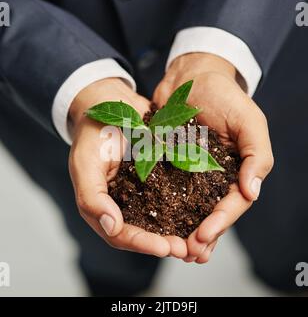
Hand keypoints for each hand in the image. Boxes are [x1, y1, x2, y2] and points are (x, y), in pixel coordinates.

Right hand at [68, 78, 187, 257]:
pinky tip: (204, 213)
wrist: (112, 104)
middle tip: (189, 250)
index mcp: (104, 206)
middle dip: (167, 244)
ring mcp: (144, 192)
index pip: (121, 234)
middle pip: (146, 233)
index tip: (166, 247)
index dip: (143, 244)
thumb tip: (112, 227)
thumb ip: (92, 197)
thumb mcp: (85, 163)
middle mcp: (125, 204)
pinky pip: (174, 195)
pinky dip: (188, 207)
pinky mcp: (160, 178)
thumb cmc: (94, 133)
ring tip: (201, 239)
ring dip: (181, 231)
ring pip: (163, 220)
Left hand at [153, 53, 273, 262]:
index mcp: (237, 170)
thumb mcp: (249, 121)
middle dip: (202, 235)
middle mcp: (215, 176)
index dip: (220, 222)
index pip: (232, 203)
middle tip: (189, 254)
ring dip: (184, 230)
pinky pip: (167, 190)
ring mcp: (192, 172)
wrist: (191, 78)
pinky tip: (157, 223)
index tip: (203, 236)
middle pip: (211, 212)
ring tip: (176, 250)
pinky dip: (165, 209)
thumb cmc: (224, 96)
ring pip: (190, 208)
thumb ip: (256, 155)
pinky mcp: (171, 165)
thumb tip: (252, 192)